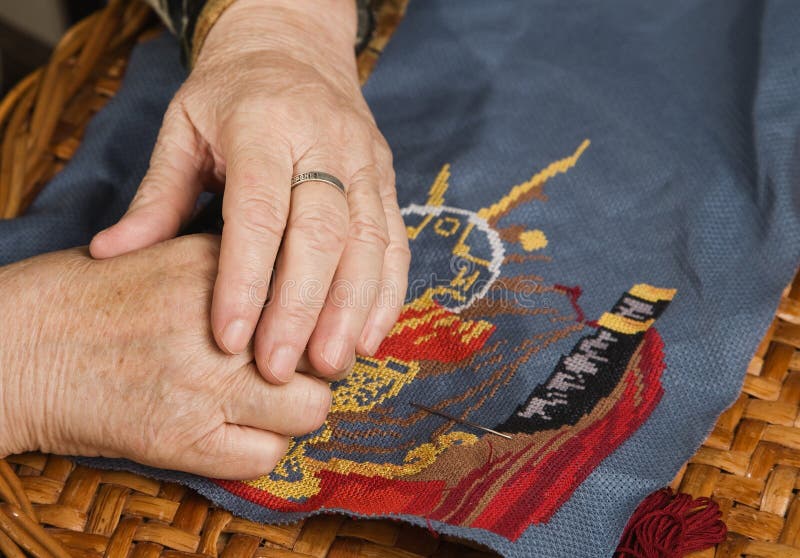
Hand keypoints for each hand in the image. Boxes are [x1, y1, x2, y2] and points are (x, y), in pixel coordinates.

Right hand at [0, 235, 330, 478]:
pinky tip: (233, 433)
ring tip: (269, 404)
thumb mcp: (170, 253)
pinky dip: (261, 449)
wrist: (18, 344)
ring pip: (311, 407)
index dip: (321, 315)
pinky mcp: (181, 438)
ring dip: (298, 409)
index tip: (312, 327)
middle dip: (318, 364)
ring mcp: (205, 382)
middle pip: (324, 351)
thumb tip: (301, 292)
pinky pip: (267, 456)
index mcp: (221, 264)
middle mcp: (223, 321)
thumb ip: (238, 270)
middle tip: (296, 369)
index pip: (315, 292)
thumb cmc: (95, 296)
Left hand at [89, 0, 409, 383]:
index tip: (229, 339)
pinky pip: (396, 240)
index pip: (260, 213)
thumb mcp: (182, 129)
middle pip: (323, 234)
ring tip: (331, 365)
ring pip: (368, 243)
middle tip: (279, 368)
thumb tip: (110, 255)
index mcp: (263, 126)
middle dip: (303, 308)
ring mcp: (364, 160)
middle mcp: (324, 142)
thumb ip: (156, 196)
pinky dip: (387, 292)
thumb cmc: (230, 92)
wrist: (294, 43)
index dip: (246, 279)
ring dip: (352, 310)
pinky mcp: (386, 178)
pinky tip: (370, 336)